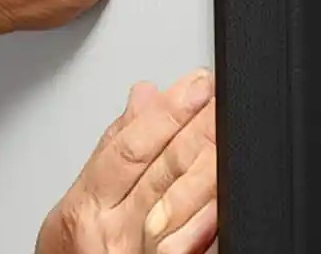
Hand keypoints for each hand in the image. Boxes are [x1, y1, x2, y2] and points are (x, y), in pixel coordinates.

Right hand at [37, 70, 218, 253]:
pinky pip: (198, 246)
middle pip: (163, 171)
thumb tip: (145, 94)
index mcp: (87, 209)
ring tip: (236, 130)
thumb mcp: (84, 200)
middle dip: (198, 128)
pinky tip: (233, 192)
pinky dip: (214, 219)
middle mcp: (112, 235)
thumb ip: (115, 147)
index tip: (197, 84)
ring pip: (184, 205)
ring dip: (213, 164)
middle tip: (225, 97)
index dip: (167, 113)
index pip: (131, 149)